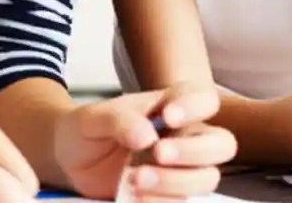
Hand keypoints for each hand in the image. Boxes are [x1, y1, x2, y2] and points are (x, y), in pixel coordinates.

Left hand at [53, 83, 236, 200]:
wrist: (70, 160)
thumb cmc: (89, 129)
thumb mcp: (94, 117)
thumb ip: (119, 120)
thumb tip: (147, 135)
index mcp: (173, 106)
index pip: (205, 100)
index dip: (196, 107)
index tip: (168, 116)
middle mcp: (185, 137)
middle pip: (222, 144)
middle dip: (195, 151)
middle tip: (158, 152)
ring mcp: (180, 169)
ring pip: (207, 178)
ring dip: (177, 181)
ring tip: (136, 178)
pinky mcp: (168, 195)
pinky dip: (160, 201)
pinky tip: (133, 195)